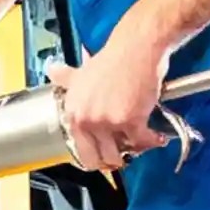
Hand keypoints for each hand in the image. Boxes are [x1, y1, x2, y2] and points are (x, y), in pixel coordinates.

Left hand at [45, 39, 170, 170]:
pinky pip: (141, 142)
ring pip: (121, 154)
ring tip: (141, 142)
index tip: (104, 157)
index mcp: (73, 113)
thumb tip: (52, 71)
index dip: (95, 157)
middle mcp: (86, 120)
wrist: (136, 48)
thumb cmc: (112, 59)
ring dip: (134, 151)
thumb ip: (66, 78)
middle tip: (125, 153)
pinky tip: (157, 137)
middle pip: (100, 158)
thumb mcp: (81, 71)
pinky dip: (152, 141)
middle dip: (114, 160)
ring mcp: (107, 122)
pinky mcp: (130, 121)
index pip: (80, 150)